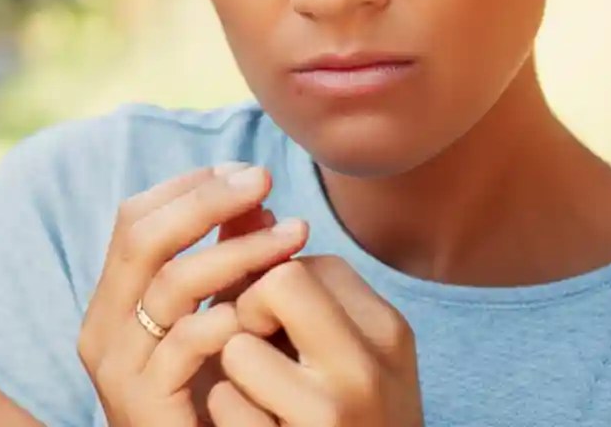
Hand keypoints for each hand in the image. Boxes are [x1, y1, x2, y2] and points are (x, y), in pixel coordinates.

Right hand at [76, 164, 309, 426]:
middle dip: (207, 201)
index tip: (247, 172)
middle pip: (141, 235)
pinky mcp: (141, 402)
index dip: (190, 187)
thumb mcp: (218, 317)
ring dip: (237, 250)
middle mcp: (103, 326)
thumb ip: (227, 260)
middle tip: (265, 180)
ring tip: (293, 236)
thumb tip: (256, 198)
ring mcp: (118, 366)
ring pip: (169, 283)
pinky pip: (186, 343)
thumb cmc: (211, 398)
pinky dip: (231, 316)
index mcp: (114, 299)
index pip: (136, 218)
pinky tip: (269, 307)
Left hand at [208, 256, 424, 426]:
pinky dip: (225, 414)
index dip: (268, 290)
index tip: (277, 327)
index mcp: (386, 332)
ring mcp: (335, 412)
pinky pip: (224, 402)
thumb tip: (241, 206)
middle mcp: (368, 367)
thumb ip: (288, 281)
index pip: (302, 264)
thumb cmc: (341, 419)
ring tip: (261, 400)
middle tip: (258, 351)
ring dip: (233, 370)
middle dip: (249, 311)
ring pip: (240, 343)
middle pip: (277, 283)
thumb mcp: (334, 348)